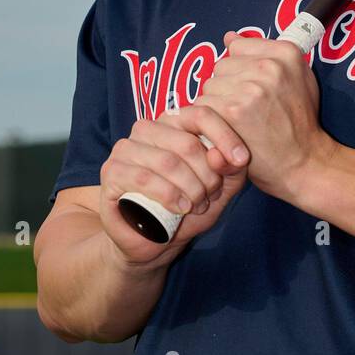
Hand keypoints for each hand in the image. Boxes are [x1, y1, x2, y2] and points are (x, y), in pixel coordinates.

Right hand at [99, 104, 250, 267]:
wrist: (152, 240)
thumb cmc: (187, 207)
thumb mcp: (221, 187)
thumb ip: (232, 168)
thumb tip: (223, 155)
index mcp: (172, 122)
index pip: (201, 114)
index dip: (225, 136)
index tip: (242, 160)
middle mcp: (147, 129)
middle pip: (187, 143)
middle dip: (207, 175)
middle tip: (211, 196)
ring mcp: (125, 148)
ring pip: (168, 162)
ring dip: (190, 189)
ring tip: (196, 206)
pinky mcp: (112, 172)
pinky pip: (145, 179)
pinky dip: (169, 196)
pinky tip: (180, 209)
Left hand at [198, 29, 336, 202]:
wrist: (304, 163)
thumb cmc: (300, 124)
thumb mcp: (300, 79)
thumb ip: (267, 54)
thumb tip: (229, 37)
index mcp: (286, 53)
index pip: (237, 46)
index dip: (241, 71)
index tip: (254, 90)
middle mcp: (268, 66)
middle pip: (221, 66)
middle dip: (227, 87)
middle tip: (248, 112)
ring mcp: (249, 88)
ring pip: (209, 87)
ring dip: (217, 105)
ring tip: (240, 123)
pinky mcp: (231, 111)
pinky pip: (202, 106)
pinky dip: (210, 122)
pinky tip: (228, 132)